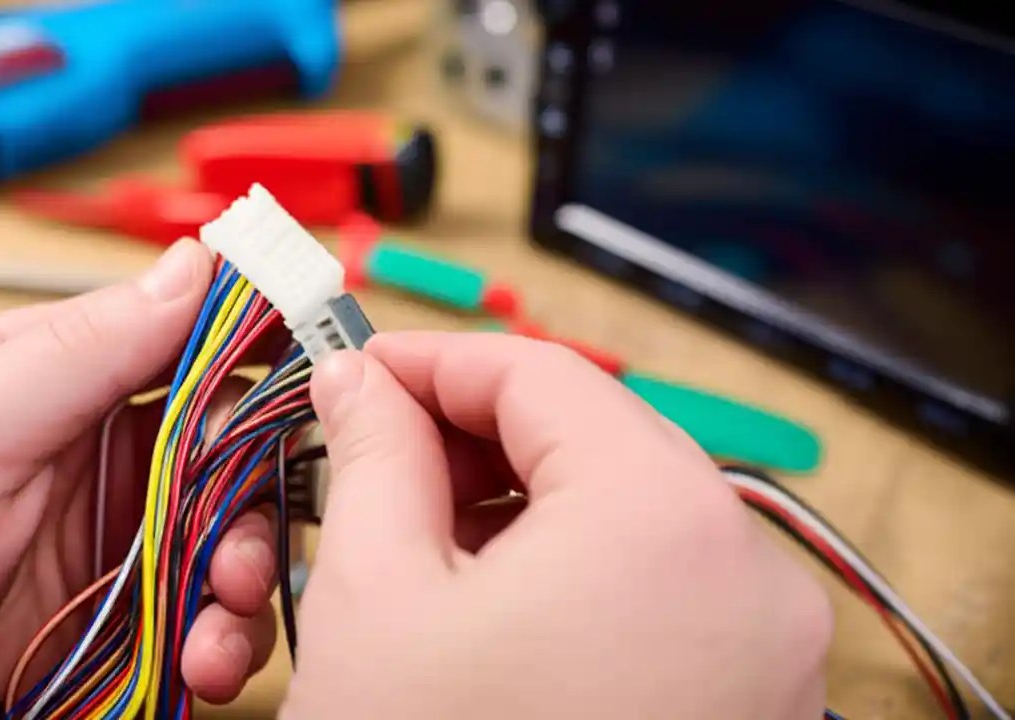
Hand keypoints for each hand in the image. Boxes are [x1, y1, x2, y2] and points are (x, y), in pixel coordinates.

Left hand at [0, 240, 277, 717]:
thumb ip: (79, 351)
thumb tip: (192, 265)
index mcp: (49, 377)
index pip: (182, 336)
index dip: (261, 350)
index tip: (330, 373)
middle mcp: (87, 449)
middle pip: (225, 450)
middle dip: (258, 501)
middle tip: (247, 556)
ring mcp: (102, 536)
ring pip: (224, 536)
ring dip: (243, 582)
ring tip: (217, 635)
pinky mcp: (110, 612)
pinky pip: (196, 612)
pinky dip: (217, 638)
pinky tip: (202, 665)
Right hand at [285, 332, 832, 719]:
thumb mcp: (376, 594)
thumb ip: (374, 450)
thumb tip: (361, 381)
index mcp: (664, 514)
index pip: (538, 372)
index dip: (430, 360)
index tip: (356, 373)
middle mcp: (745, 571)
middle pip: (590, 438)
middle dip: (467, 436)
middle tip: (369, 455)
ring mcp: (762, 645)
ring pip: (621, 514)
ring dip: (512, 506)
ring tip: (412, 541)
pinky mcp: (747, 701)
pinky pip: (653, 588)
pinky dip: (567, 572)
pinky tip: (483, 607)